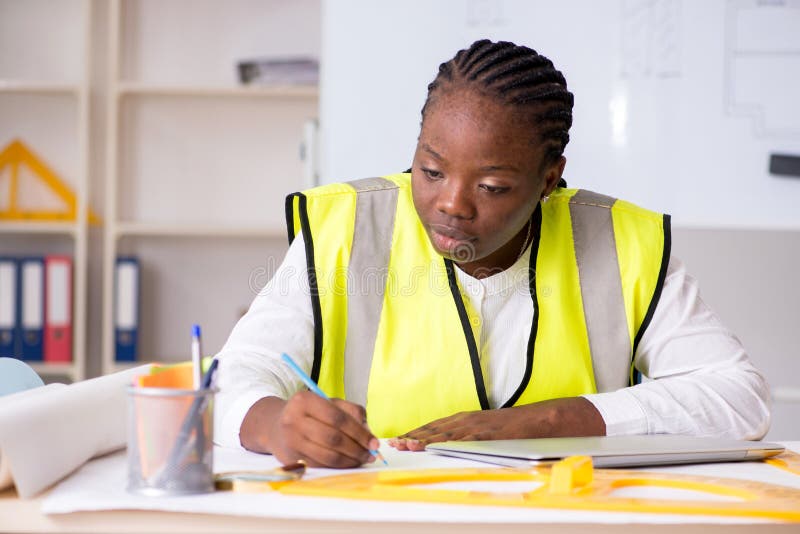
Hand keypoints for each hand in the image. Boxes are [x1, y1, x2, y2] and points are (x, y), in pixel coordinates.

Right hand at [239, 393, 378, 467]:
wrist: (274, 426)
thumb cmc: (306, 413)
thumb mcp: (326, 403)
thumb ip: (350, 411)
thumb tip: (368, 431)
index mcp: (304, 400)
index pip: (337, 417)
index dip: (359, 431)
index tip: (373, 441)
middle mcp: (294, 420)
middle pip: (333, 438)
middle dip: (357, 448)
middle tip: (371, 454)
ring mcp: (291, 441)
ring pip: (328, 455)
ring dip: (350, 460)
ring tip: (362, 459)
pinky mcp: (292, 459)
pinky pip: (321, 465)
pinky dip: (338, 466)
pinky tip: (348, 463)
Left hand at [388, 397, 605, 450]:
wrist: (541, 419)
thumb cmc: (514, 429)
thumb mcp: (486, 431)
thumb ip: (469, 437)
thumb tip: (451, 448)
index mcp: (465, 419)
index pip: (435, 426)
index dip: (415, 433)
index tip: (398, 439)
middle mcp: (467, 420)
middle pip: (434, 429)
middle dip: (413, 436)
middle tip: (394, 443)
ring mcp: (478, 426)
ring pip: (445, 433)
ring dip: (424, 439)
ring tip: (407, 446)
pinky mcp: (489, 433)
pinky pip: (465, 439)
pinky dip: (448, 442)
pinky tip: (436, 446)